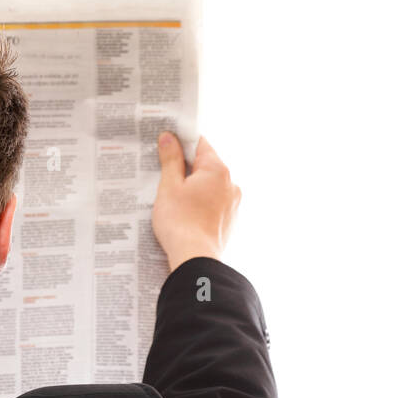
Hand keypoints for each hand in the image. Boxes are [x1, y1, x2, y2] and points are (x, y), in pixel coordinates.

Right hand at [151, 132, 239, 272]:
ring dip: (194, 188)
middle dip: (186, 168)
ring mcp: (233, 203)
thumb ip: (170, 160)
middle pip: (206, 165)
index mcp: (217, 170)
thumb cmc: (180, 222)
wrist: (195, 259)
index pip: (200, 144)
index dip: (182, 142)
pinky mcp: (230, 220)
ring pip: (210, 186)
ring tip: (174, 201)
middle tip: (165, 176)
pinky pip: (214, 203)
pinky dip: (201, 204)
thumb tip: (169, 138)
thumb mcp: (169, 187)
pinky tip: (185, 215)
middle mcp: (231, 183)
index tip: (167, 145)